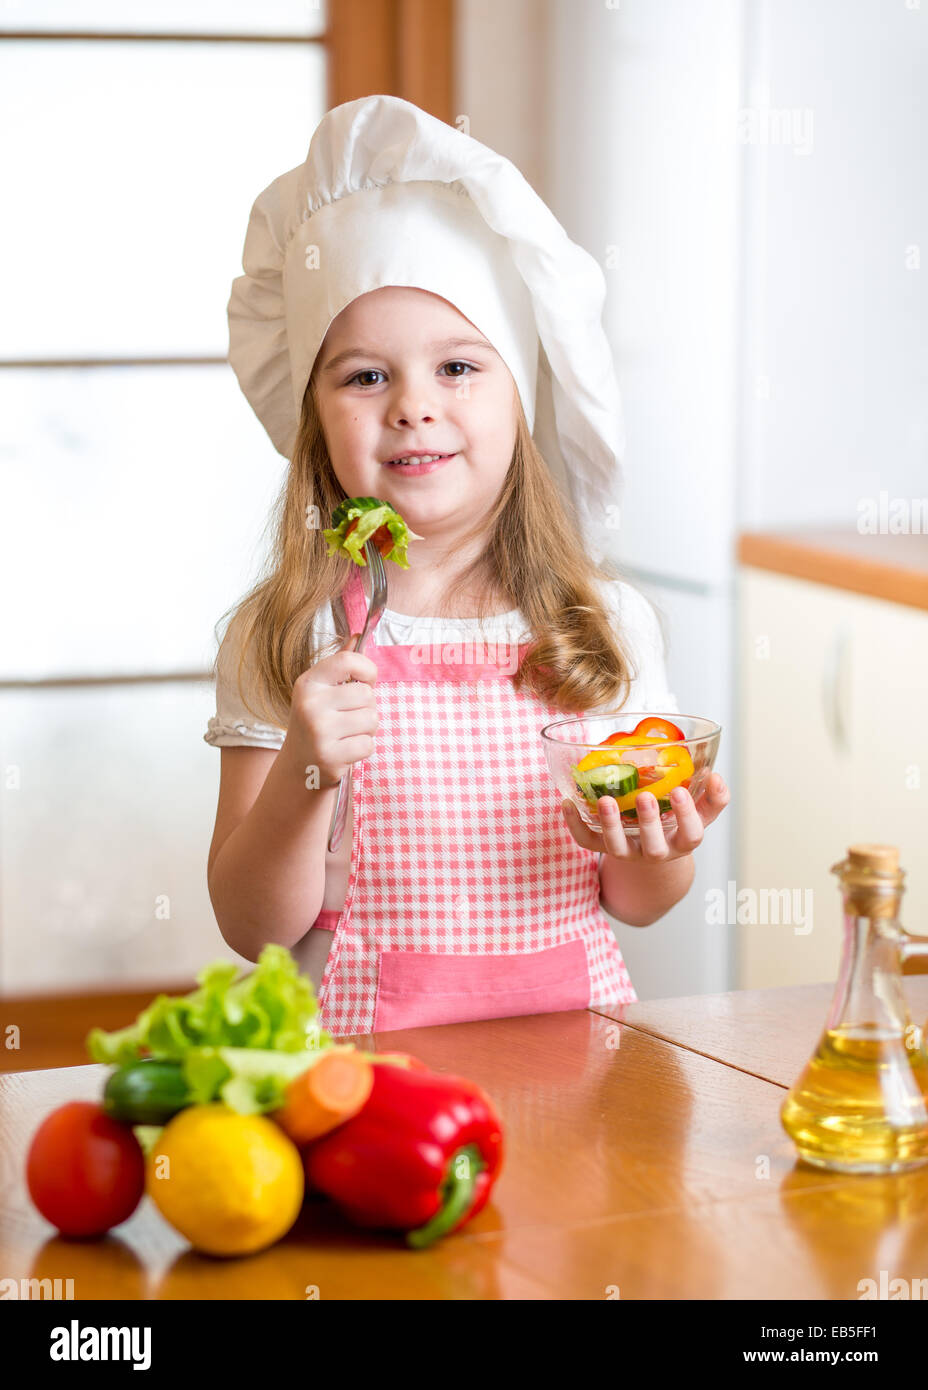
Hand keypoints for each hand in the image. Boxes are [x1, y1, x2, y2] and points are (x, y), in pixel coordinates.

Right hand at [283, 632, 379, 789]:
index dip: (367, 670)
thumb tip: (357, 635)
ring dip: (366, 729)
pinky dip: (363, 749)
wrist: (299, 765)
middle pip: (367, 695)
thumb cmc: (316, 722)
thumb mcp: (321, 691)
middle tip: (349, 718)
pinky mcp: (329, 756)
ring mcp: (319, 731)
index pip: (349, 660)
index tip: (366, 682)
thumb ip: (340, 665)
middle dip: (367, 708)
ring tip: (347, 734)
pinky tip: (345, 750)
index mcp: (308, 683)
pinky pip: (368, 744)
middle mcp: (310, 704)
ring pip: (371, 720)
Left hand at [561, 772, 729, 861]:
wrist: (654, 847)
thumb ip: (713, 796)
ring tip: (606, 799)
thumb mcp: (701, 812)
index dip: (686, 816)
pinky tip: (567, 803)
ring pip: (617, 848)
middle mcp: (656, 852)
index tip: (679, 792)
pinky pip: (587, 842)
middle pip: (654, 846)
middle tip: (645, 796)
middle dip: (649, 822)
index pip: (691, 835)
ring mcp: (628, 852)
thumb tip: (716, 776)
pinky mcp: (603, 848)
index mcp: (682, 841)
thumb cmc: (678, 822)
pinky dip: (574, 825)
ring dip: (610, 825)